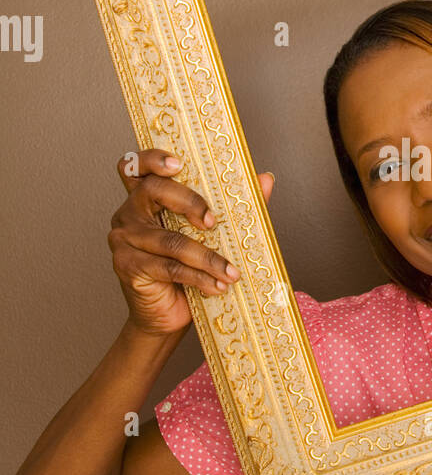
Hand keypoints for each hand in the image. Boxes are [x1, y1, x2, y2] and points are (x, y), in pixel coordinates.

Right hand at [108, 148, 274, 335]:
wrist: (168, 315)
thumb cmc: (186, 270)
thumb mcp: (212, 235)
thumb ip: (235, 205)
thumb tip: (265, 180)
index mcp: (144, 198)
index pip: (136, 166)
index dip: (153, 159)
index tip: (179, 164)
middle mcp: (128, 214)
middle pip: (152, 191)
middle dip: (189, 201)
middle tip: (213, 221)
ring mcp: (123, 241)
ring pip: (170, 240)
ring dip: (207, 257)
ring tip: (231, 271)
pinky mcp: (127, 267)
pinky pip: (169, 268)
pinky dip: (199, 277)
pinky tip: (217, 285)